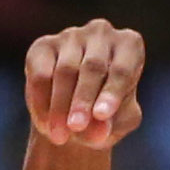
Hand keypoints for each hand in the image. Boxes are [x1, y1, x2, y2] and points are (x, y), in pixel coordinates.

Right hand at [24, 20, 143, 149]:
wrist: (76, 113)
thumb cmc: (106, 113)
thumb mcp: (117, 123)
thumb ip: (112, 124)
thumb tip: (98, 131)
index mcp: (129, 45)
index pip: (122, 69)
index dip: (111, 93)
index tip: (101, 116)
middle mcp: (101, 33)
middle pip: (92, 67)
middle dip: (82, 100)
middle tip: (76, 127)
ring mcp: (70, 36)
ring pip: (65, 71)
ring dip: (60, 106)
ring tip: (59, 136)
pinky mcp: (43, 46)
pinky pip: (41, 74)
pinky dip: (42, 102)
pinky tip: (44, 124)